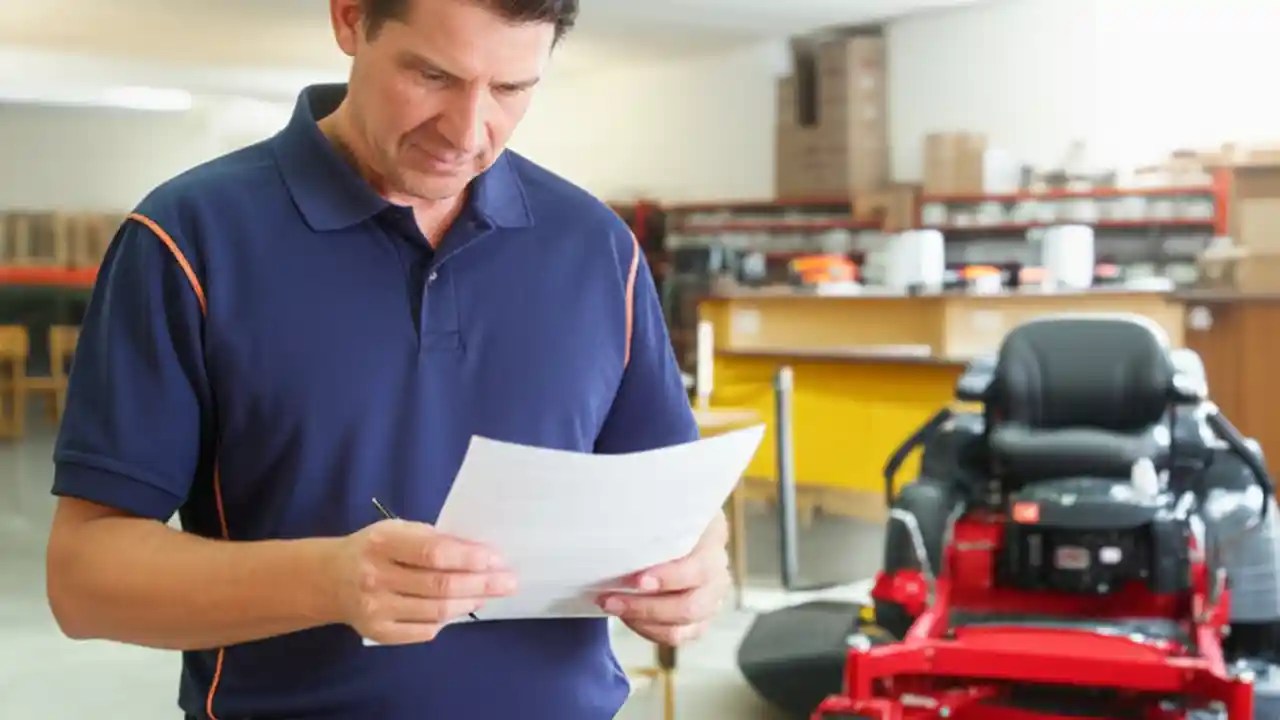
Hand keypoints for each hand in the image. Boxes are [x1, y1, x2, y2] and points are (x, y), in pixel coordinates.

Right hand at [329, 519, 517, 644]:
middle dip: (481, 583)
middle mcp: (376, 578)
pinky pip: (424, 630)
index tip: (496, 558)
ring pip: (436, 611)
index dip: (469, 557)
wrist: (328, 579)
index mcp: (382, 544)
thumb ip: (433, 539)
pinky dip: (448, 619)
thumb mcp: (397, 530)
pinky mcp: (378, 633)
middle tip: (508, 581)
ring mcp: (376, 609)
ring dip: (470, 602)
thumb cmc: (373, 549)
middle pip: (440, 586)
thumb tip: (479, 552)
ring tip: (491, 594)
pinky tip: (463, 608)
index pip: (433, 553)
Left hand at [598, 512, 731, 645]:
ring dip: (644, 618)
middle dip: (649, 606)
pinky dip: (649, 629)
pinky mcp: (700, 618)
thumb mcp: (657, 507)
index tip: (638, 580)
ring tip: (611, 604)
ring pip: (685, 621)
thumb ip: (646, 513)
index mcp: (713, 534)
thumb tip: (614, 518)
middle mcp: (717, 568)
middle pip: (693, 603)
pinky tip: (627, 614)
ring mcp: (712, 596)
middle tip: (612, 598)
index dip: (670, 577)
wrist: (662, 530)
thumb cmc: (657, 516)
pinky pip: (678, 635)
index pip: (700, 564)